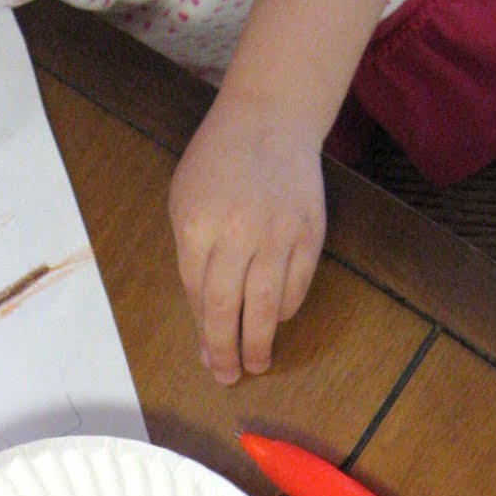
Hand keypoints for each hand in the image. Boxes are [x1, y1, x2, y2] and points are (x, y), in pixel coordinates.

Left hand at [168, 92, 325, 382]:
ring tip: (255, 364)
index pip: (198, 295)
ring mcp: (278, 232)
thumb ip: (192, 258)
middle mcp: (238, 233)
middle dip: (227, 350)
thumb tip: (205, 320)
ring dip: (259, 341)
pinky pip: (297, 285)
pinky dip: (285, 309)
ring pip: (267, 305)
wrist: (270, 118)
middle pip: (229, 308)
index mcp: (196, 226)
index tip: (208, 359)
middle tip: (228, 377)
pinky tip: (275, 320)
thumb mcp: (186, 203)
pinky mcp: (310, 232)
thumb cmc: (218, 164)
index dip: (204, 333)